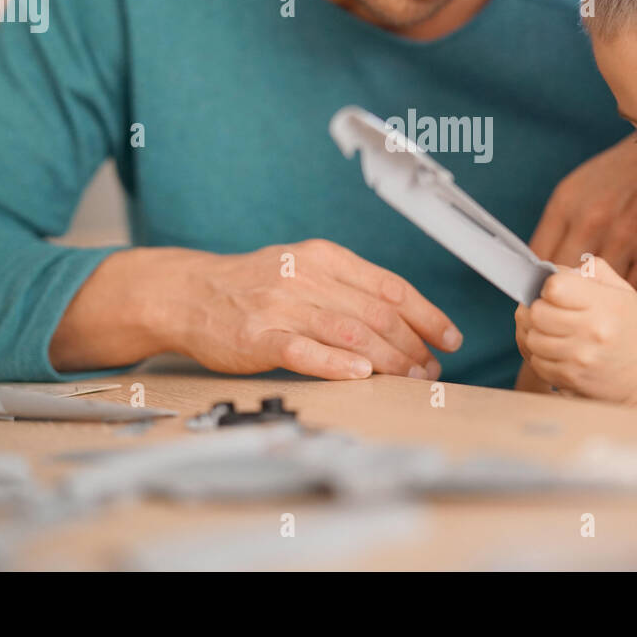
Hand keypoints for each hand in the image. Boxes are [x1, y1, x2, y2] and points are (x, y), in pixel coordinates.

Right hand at [53, 240, 460, 380]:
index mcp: (325, 257)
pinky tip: (360, 374)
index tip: (449, 338)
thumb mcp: (303, 268)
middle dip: (414, 345)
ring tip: (411, 378)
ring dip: (389, 360)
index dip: (427, 315)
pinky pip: (305, 350)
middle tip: (431, 369)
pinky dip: (336, 363)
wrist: (187, 292)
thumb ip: (347, 288)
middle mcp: (307, 276)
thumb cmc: (251, 286)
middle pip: (378, 312)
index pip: (390, 286)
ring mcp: (282, 306)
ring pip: (351, 332)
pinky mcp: (259, 336)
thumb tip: (401, 320)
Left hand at [514, 256, 636, 404]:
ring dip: (535, 333)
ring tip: (550, 331)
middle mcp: (591, 332)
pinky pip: (536, 362)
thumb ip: (591, 271)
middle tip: (548, 310)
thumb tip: (557, 270)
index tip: (556, 292)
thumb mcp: (622, 292)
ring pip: (532, 338)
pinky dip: (540, 355)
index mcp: (604, 305)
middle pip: (536, 312)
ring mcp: (579, 358)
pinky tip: (555, 351)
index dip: (549, 286)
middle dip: (537, 308)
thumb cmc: (629, 329)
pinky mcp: (570, 379)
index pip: (554, 287)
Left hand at [530, 134, 636, 301]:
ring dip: (595, 303)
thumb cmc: (621, 172)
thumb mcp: (576, 188)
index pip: (538, 258)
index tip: (540, 291)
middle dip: (561, 297)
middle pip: (563, 279)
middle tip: (566, 304)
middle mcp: (590, 222)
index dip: (536, 280)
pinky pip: (633, 289)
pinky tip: (623, 298)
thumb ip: (558, 226)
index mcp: (566, 205)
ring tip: (594, 307)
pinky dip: (626, 298)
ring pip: (597, 291)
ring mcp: (623, 237)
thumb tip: (541, 264)